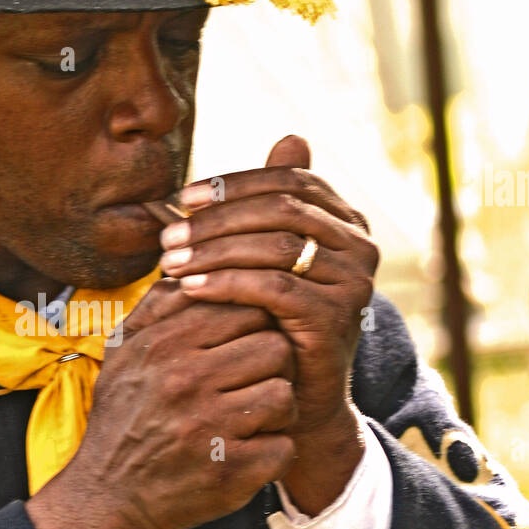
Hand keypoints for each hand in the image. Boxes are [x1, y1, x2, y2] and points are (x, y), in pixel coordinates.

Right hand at [27, 281, 298, 528]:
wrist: (108, 498)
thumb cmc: (123, 418)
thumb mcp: (123, 354)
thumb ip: (157, 306)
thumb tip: (191, 259)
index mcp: (163, 345)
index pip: (242, 305)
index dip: (254, 320)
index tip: (245, 341)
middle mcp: (186, 382)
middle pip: (274, 345)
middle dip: (271, 362)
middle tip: (253, 380)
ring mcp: (211, 428)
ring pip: (285, 393)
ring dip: (277, 406)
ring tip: (251, 415)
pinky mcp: (232, 472)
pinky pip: (284, 445)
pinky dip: (273, 450)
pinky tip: (247, 451)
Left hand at [158, 135, 378, 441]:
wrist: (299, 394)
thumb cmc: (275, 319)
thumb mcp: (271, 257)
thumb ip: (275, 203)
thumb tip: (294, 133)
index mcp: (347, 221)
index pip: (290, 181)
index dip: (235, 184)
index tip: (184, 199)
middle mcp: (360, 245)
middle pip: (281, 209)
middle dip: (217, 220)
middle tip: (168, 236)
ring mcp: (354, 281)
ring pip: (275, 246)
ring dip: (213, 250)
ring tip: (169, 262)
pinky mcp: (336, 316)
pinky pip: (272, 287)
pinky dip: (224, 284)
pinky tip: (188, 289)